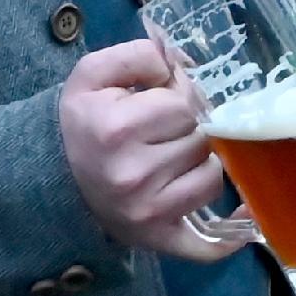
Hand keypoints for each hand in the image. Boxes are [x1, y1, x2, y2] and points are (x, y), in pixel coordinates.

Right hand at [57, 37, 245, 256]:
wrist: (52, 176)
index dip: (181, 95)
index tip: (165, 98)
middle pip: (201, 138)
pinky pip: (210, 240)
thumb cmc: (83, 121)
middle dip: (192, 127)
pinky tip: (244, 207)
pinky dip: (232, 226)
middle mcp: (133, 174)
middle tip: (169, 128)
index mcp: (117, 129)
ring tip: (177, 156)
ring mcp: (149, 211)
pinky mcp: (158, 239)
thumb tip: (180, 64)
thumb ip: (138, 55)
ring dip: (203, 161)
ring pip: (212, 176)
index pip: (186, 103)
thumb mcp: (93, 74)